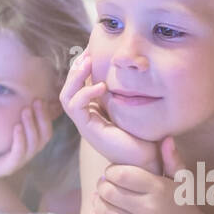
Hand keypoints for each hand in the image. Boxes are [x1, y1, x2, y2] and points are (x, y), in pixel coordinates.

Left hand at [0, 98, 54, 181]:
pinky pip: (18, 153)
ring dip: (31, 126)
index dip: (46, 115)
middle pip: (44, 136)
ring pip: (33, 144)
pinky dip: (20, 140)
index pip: (46, 130)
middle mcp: (28, 153)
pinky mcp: (9, 167)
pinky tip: (17, 127)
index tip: (41, 99)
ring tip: (26, 110)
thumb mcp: (3, 130)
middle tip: (36, 101)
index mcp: (30, 144)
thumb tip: (17, 95)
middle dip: (41, 118)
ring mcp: (20, 161)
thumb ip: (13, 117)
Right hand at [60, 50, 160, 172]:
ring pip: (66, 96)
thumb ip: (128, 92)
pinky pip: (76, 107)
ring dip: (75, 78)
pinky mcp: (89, 130)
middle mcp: (86, 117)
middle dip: (75, 69)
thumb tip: (134, 69)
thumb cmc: (145, 136)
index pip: (78, 86)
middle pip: (68, 89)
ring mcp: (86, 125)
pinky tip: (101, 86)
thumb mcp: (134, 108)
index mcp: (94, 112)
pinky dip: (85, 93)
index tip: (92, 52)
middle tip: (87, 54)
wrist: (147, 161)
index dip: (82, 68)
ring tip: (88, 64)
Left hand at [91, 140, 202, 213]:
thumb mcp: (181, 180)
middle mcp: (148, 210)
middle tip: (105, 184)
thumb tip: (166, 138)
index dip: (111, 171)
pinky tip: (101, 213)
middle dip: (102, 185)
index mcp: (159, 189)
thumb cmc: (181, 203)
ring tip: (102, 197)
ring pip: (103, 210)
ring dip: (98, 201)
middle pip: (108, 192)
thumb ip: (172, 159)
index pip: (121, 175)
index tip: (113, 172)